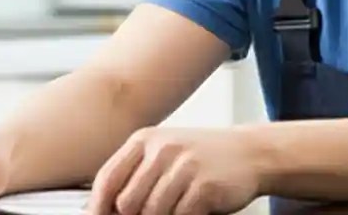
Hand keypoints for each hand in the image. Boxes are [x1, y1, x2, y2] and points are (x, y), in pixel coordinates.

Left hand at [88, 127, 259, 214]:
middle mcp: (162, 149)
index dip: (98, 207)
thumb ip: (134, 174)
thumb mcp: (163, 153)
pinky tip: (190, 211)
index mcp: (144, 140)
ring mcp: (184, 167)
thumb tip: (104, 206)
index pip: (107, 179)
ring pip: (151, 213)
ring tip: (174, 210)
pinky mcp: (205, 187)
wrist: (249, 153)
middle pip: (126, 202)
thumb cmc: (201, 157)